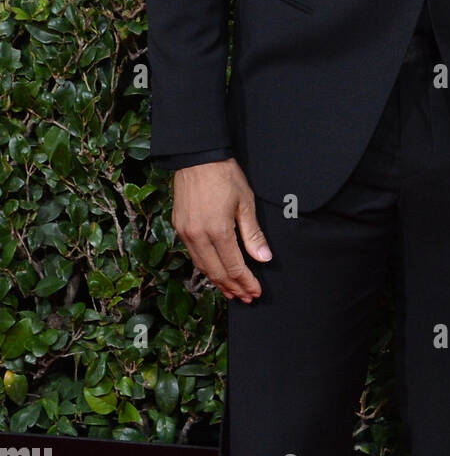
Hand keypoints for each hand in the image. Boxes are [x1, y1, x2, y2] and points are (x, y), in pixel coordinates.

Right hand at [171, 158, 271, 302]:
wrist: (198, 157)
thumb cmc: (225, 176)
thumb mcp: (246, 202)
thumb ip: (253, 234)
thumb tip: (264, 258)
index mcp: (218, 231)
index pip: (234, 267)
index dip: (246, 282)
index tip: (255, 292)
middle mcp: (198, 236)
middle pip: (216, 272)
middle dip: (233, 288)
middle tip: (246, 298)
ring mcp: (186, 233)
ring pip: (202, 267)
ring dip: (218, 282)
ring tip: (232, 291)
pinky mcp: (179, 227)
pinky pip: (193, 255)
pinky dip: (206, 267)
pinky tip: (215, 271)